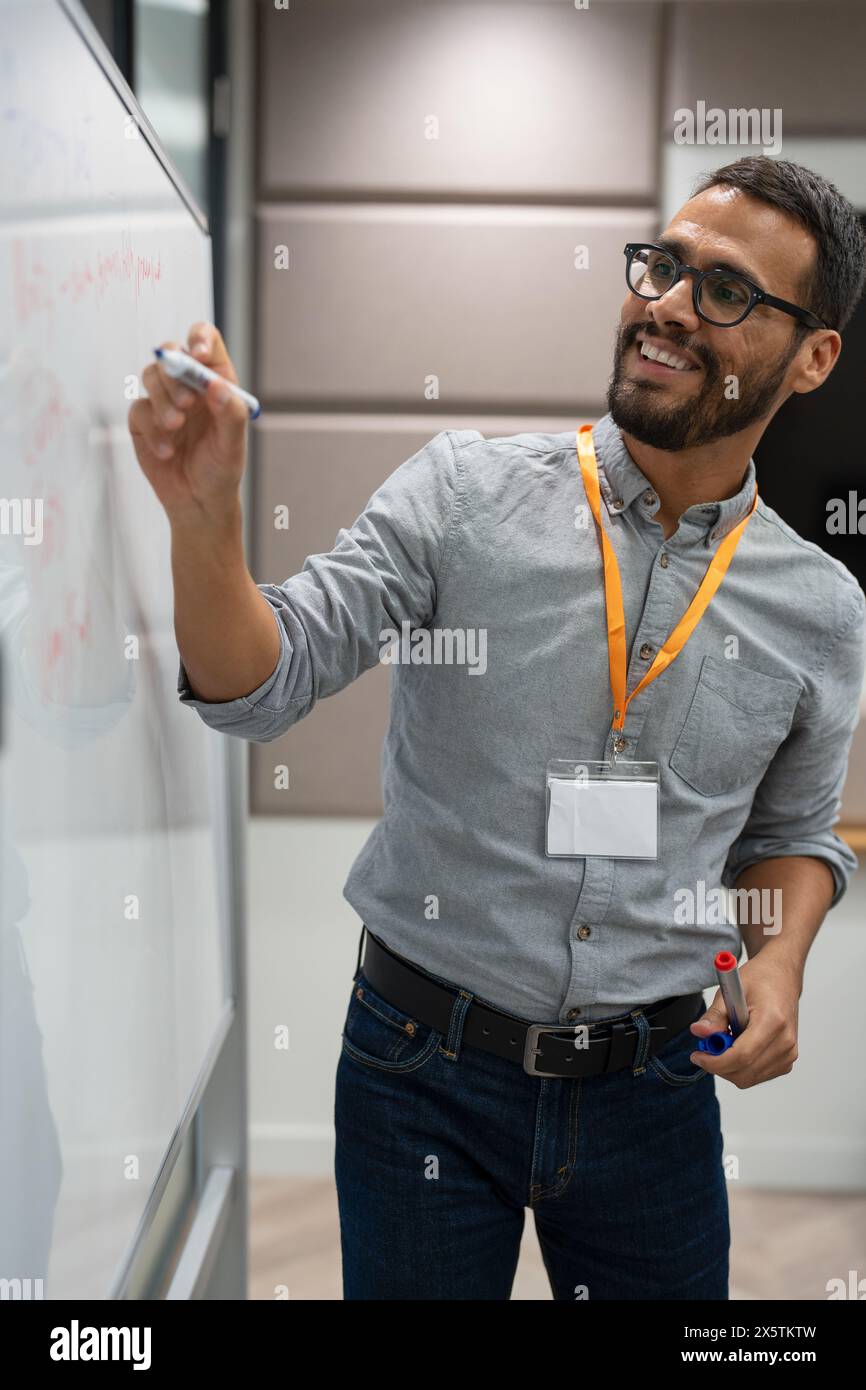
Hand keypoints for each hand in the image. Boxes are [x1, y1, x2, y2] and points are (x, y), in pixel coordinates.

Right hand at [128, 321, 247, 523]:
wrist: (197, 501)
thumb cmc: (221, 469)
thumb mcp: (233, 445)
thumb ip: (231, 414)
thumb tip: (216, 385)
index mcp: (216, 380)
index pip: (206, 340)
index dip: (199, 339)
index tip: (198, 357)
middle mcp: (188, 384)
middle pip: (171, 353)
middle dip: (174, 374)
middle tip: (186, 404)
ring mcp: (163, 399)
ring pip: (150, 375)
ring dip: (162, 400)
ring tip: (176, 427)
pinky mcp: (142, 420)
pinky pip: (138, 409)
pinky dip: (152, 429)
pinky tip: (167, 452)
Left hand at [688, 953, 800, 1087]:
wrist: (782, 978)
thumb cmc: (760, 980)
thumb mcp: (731, 990)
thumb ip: (714, 1015)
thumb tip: (699, 1032)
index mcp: (773, 1021)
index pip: (742, 1056)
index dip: (715, 1062)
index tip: (697, 1056)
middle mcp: (785, 1042)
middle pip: (744, 1073)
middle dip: (719, 1065)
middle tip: (706, 1048)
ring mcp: (788, 1054)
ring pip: (749, 1079)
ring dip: (729, 1067)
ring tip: (725, 1040)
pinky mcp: (787, 1061)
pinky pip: (757, 1076)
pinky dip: (741, 1067)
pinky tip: (738, 1045)